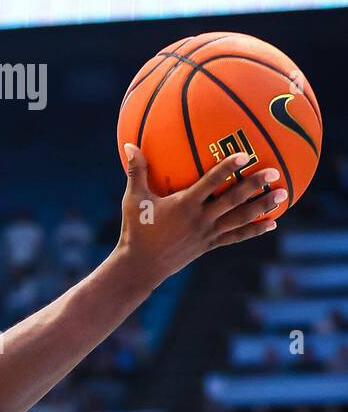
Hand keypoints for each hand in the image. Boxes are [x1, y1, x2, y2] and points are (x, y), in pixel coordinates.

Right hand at [117, 145, 282, 284]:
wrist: (139, 267)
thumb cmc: (135, 230)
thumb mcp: (133, 200)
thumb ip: (136, 171)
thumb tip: (129, 144)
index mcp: (184, 205)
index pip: (210, 183)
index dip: (227, 168)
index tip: (244, 155)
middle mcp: (200, 219)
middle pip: (232, 200)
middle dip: (254, 186)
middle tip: (274, 172)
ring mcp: (206, 233)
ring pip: (239, 219)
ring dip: (262, 207)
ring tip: (282, 194)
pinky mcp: (208, 245)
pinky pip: (235, 237)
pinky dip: (254, 231)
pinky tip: (272, 224)